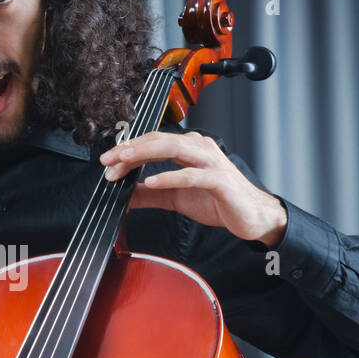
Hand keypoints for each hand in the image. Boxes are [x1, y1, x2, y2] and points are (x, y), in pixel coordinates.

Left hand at [100, 131, 287, 247]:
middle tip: (108, 159)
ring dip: (145, 153)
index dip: (128, 150)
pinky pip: (191, 175)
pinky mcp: (218, 180)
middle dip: (131, 148)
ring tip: (124, 161)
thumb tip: (124, 195)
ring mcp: (210, 162)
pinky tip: (151, 182)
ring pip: (174, 148)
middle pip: (160, 140)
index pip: (153, 142)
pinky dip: (169, 177)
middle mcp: (199, 149)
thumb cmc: (218, 201)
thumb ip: (150, 195)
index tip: (108, 163)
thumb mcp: (175, 198)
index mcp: (189, 149)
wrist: (250, 217)